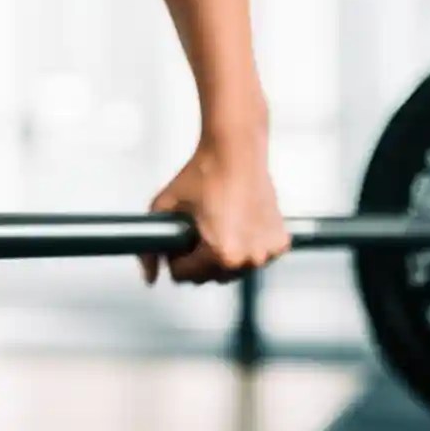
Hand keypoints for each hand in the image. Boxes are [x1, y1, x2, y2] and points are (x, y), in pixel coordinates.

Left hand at [141, 130, 289, 284]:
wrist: (234, 152)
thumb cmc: (201, 175)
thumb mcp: (163, 208)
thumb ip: (149, 249)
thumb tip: (149, 278)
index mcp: (222, 255)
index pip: (183, 276)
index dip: (175, 255)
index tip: (179, 235)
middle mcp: (249, 259)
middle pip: (208, 278)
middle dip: (197, 258)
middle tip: (197, 228)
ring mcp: (267, 252)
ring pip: (232, 271)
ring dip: (221, 256)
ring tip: (216, 225)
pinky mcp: (280, 243)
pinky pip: (253, 257)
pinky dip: (245, 247)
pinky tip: (237, 223)